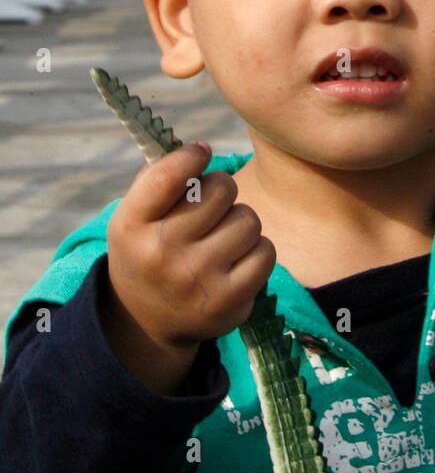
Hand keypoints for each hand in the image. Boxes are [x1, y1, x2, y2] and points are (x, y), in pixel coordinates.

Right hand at [105, 144, 275, 373]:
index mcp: (131, 226)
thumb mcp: (135, 216)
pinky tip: (236, 259)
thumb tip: (202, 150)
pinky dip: (256, 250)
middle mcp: (161, 254)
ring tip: (221, 236)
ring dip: (240, 222)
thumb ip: (160, 177)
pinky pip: (265, 252)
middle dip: (222, 190)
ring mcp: (197, 280)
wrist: (145, 321)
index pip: (168, 175)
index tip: (200, 156)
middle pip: (222, 189)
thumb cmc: (148, 249)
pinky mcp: (228, 302)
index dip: (192, 156)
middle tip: (211, 207)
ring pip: (248, 219)